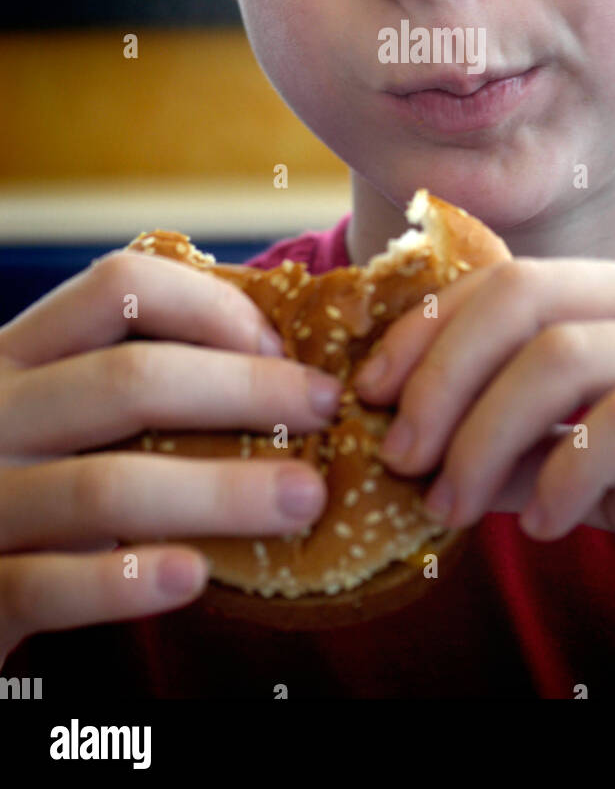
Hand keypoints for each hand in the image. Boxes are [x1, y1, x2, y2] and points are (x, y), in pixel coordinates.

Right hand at [0, 249, 342, 667]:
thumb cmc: (32, 480)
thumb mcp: (62, 410)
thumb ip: (133, 383)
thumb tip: (288, 370)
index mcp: (21, 354)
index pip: (117, 287)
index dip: (211, 306)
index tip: (282, 347)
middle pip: (126, 380)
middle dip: (243, 391)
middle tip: (325, 411)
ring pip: (102, 489)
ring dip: (218, 492)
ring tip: (303, 498)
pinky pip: (50, 587)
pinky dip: (127, 583)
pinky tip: (195, 576)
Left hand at [354, 258, 614, 634]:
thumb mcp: (604, 473)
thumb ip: (523, 452)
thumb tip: (424, 457)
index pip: (509, 278)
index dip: (427, 329)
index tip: (369, 392)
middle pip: (524, 298)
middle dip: (439, 374)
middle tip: (396, 453)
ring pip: (565, 355)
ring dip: (484, 433)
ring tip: (450, 504)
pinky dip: (566, 471)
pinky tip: (543, 524)